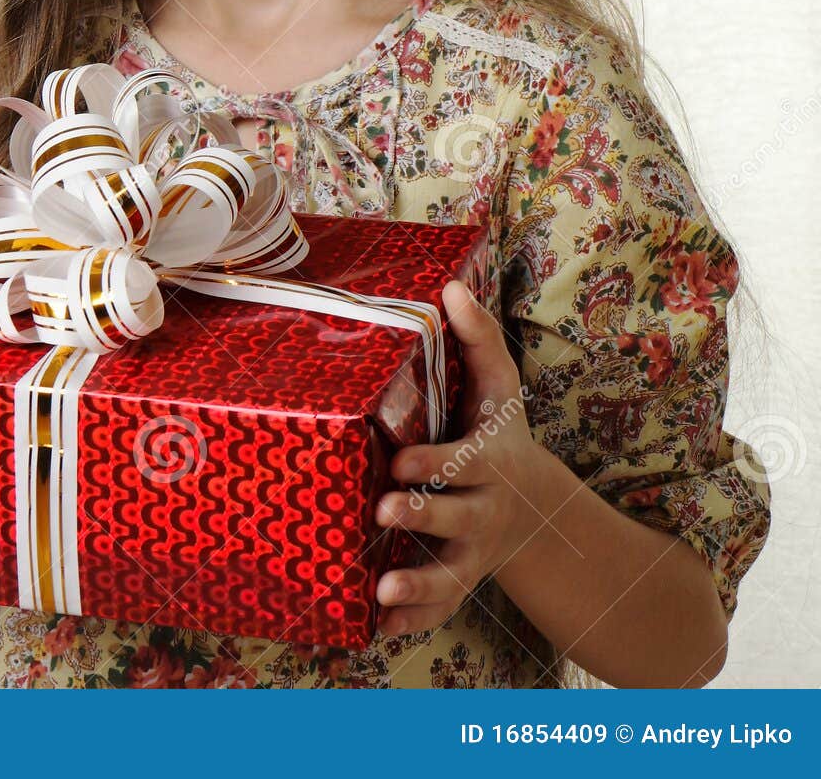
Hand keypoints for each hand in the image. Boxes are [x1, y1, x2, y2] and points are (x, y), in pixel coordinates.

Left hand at [373, 279, 540, 636]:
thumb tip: (449, 285)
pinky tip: (377, 630)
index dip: (434, 463)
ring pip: (448, 576)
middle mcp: (484, 511)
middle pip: (454, 518)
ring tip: (381, 593)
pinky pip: (440, 609)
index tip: (398, 460)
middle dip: (420, 518)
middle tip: (382, 511)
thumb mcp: (499, 388)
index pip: (464, 462)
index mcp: (490, 462)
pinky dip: (413, 622)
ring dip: (417, 587)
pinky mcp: (460, 583)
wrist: (537, 510)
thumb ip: (478, 339)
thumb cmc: (500, 435)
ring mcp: (474, 553)